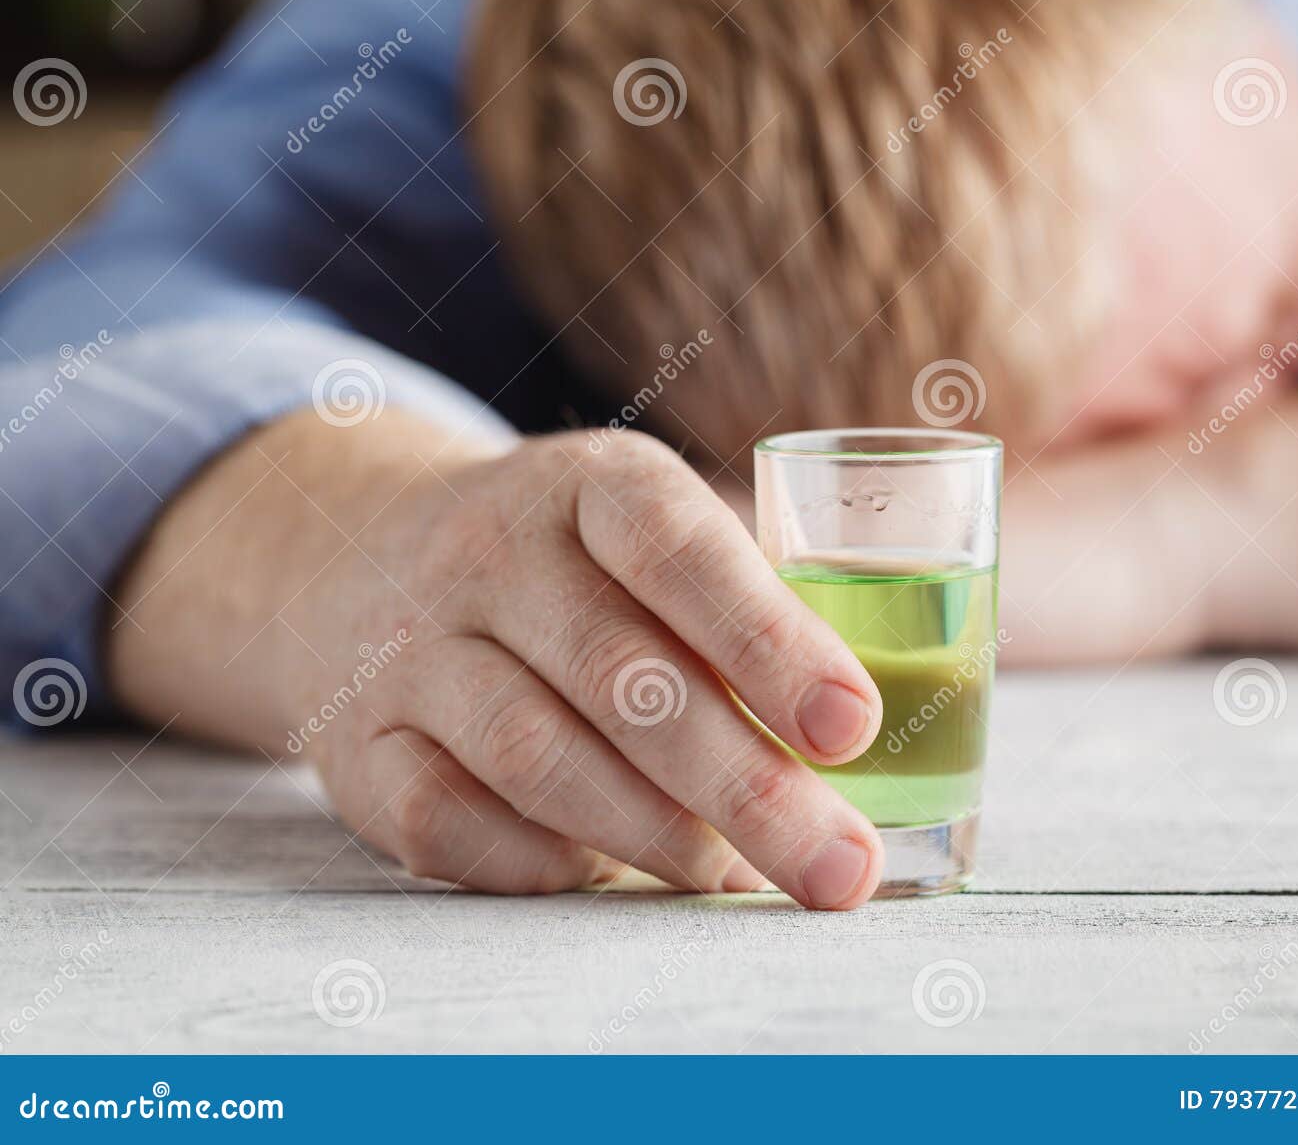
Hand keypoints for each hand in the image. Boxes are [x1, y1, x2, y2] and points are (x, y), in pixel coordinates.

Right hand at [109, 412, 885, 908]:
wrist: (358, 556)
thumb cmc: (570, 568)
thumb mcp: (649, 540)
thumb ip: (749, 609)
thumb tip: (875, 746)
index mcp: (589, 487)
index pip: (678, 548)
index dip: (770, 638)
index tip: (852, 727)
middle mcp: (488, 553)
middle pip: (623, 676)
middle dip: (745, 785)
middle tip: (838, 866)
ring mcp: (410, 649)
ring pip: (537, 754)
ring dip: (654, 834)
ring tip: (735, 875)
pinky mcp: (357, 746)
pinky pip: (446, 822)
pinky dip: (541, 864)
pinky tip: (606, 874)